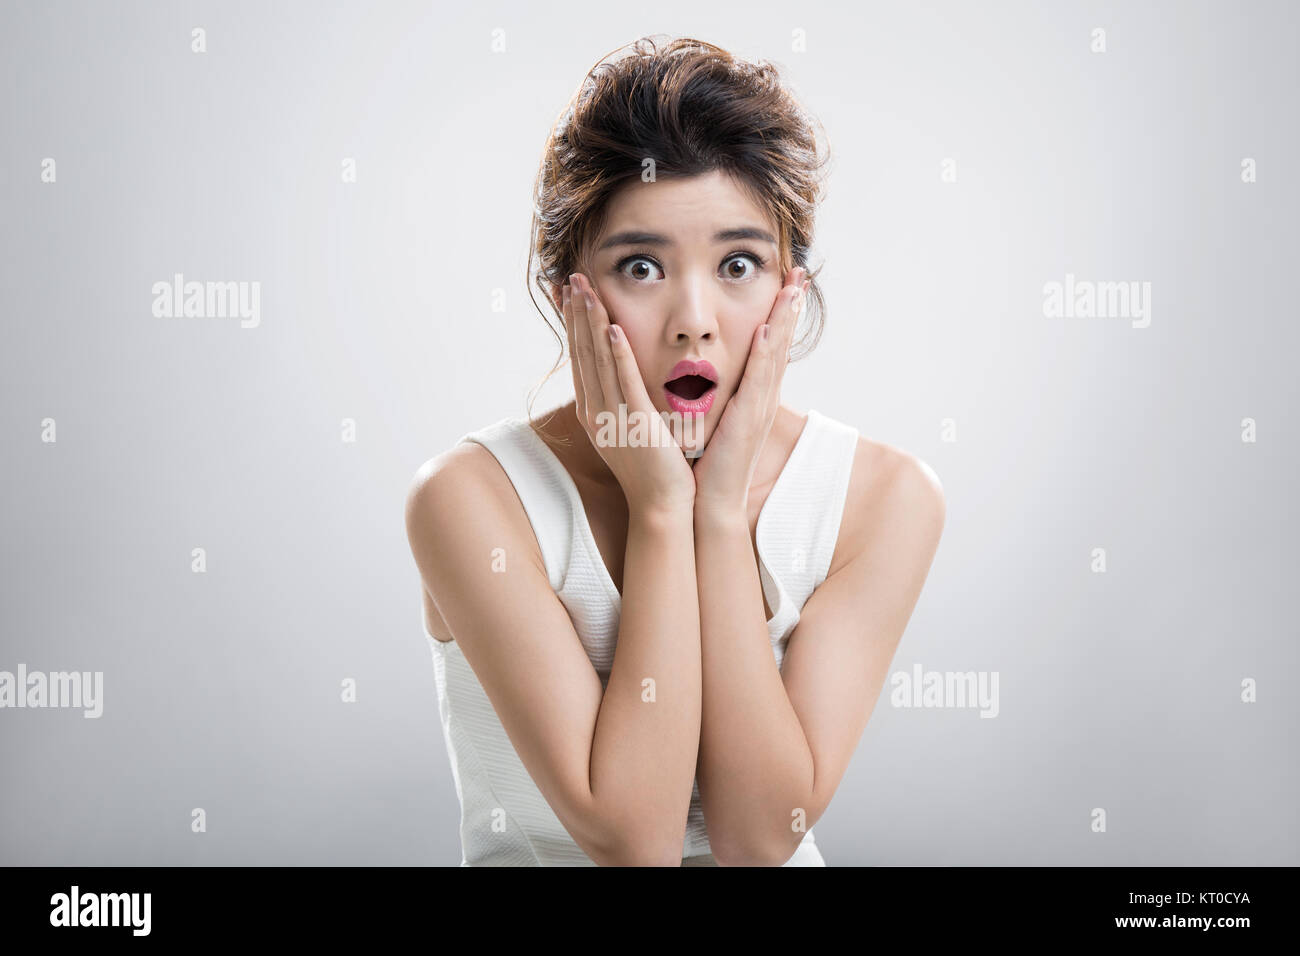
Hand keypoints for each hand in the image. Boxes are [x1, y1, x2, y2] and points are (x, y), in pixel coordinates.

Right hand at [564, 272, 696, 517]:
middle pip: (582, 353)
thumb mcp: (627, 426)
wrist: (662, 505)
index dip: (573, 324)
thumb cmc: (652, 467)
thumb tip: (621, 373)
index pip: (579, 358)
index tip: (569, 294)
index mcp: (592, 410)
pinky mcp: (636, 423)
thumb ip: (621, 398)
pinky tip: (613, 329)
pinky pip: (624, 383)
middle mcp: (596, 411)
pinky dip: (617, 355)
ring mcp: (613, 417)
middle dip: (577, 314)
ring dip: (591, 323)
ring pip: (598, 361)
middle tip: (572, 278)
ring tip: (586, 290)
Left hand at [691, 266, 808, 517]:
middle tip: (802, 272)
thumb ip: (716, 393)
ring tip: (793, 287)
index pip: (771, 346)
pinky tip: (767, 330)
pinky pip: (759, 381)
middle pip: (782, 343)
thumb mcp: (715, 418)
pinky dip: (765, 355)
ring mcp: (759, 408)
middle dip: (792, 307)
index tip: (788, 283)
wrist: (710, 501)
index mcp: (753, 396)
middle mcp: (762, 398)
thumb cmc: (707, 462)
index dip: (781, 314)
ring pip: (776, 355)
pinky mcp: (748, 421)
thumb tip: (706, 371)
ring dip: (784, 320)